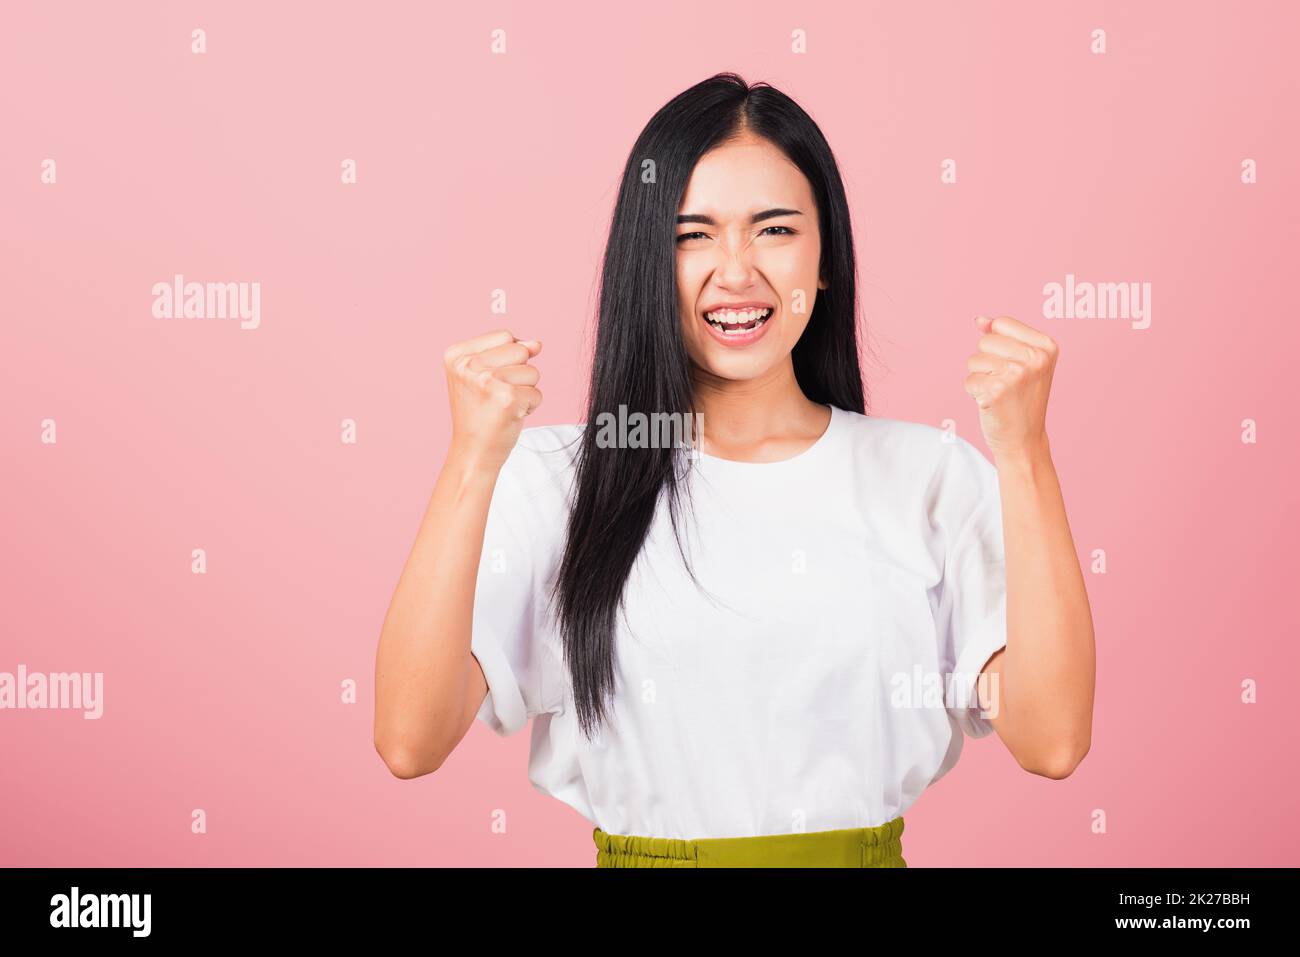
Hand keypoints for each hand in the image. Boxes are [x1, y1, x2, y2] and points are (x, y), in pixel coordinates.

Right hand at [443, 329, 542, 471]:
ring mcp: (487, 381)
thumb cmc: (480, 413)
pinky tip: (510, 416)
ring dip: (525, 391)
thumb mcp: (484, 375)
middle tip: (498, 395)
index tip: (490, 381)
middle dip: (519, 373)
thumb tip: (537, 344)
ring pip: (532, 372)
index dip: (509, 357)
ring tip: (503, 405)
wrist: (472, 451)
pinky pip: (537, 393)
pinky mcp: (507, 398)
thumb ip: (508, 352)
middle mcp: (468, 365)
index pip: (505, 335)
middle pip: (521, 350)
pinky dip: (530, 407)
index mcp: (456, 355)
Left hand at [964, 315, 1055, 461]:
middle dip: (987, 362)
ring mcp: (1017, 374)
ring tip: (1000, 393)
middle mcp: (1035, 358)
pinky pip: (969, 380)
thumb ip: (1003, 336)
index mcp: (1046, 346)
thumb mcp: (1024, 362)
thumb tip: (979, 320)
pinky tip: (992, 403)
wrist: (1024, 440)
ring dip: (980, 378)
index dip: (997, 344)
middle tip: (1006, 383)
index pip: (1001, 324)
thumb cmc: (1021, 399)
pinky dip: (974, 393)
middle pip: (985, 341)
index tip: (1013, 366)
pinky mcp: (996, 390)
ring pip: (974, 360)